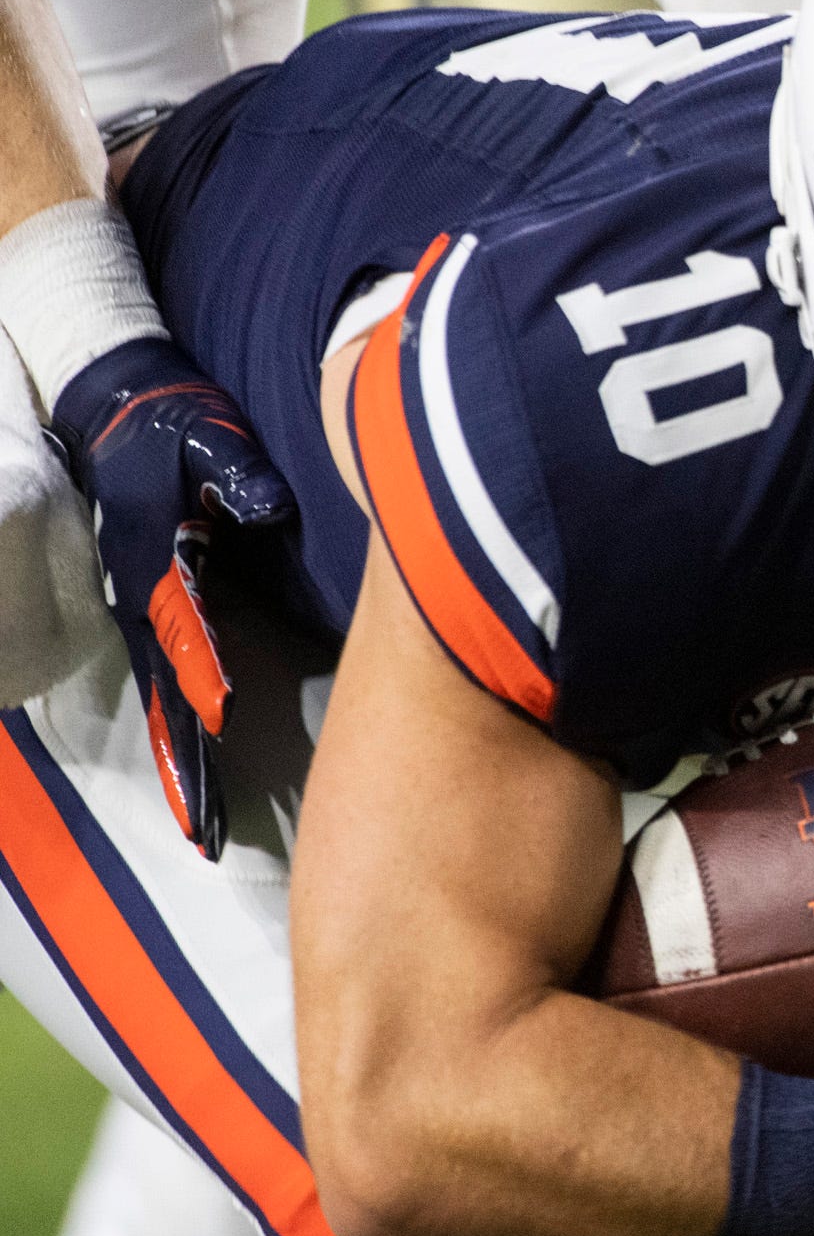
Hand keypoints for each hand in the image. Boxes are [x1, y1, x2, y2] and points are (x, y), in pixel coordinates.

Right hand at [49, 336, 291, 858]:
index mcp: (156, 570)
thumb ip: (239, 475)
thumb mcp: (209, 440)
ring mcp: (147, 605)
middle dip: (186, 764)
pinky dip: (186, 712)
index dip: (202, 701)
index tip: (219, 742)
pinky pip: (176, 667)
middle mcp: (145, 600)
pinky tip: (203, 747)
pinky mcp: (157, 599)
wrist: (123, 403)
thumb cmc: (172, 424)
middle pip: (172, 696)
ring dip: (184, 751)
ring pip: (171, 691)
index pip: (184, 653)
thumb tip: (268, 508)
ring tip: (200, 818)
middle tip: (204, 832)